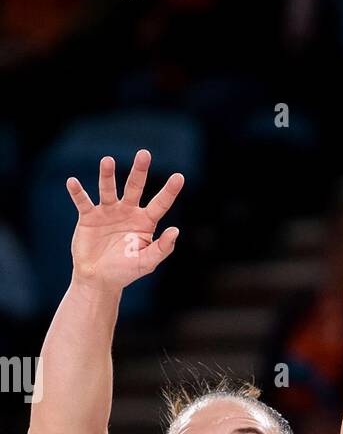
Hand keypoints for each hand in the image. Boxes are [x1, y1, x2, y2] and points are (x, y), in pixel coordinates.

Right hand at [67, 149, 183, 290]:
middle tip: (144, 154)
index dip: (169, 191)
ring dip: (107, 175)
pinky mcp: (88, 216)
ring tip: (108, 161)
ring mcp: (108, 212)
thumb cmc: (125, 271)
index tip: (180, 177)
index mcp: (145, 222)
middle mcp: (127, 212)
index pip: (160, 204)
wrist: (98, 279)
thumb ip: (162, 248)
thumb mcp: (146, 263)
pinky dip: (78, 192)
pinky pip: (83, 201)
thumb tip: (175, 230)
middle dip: (139, 171)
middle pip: (134, 187)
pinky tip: (72, 182)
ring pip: (108, 189)